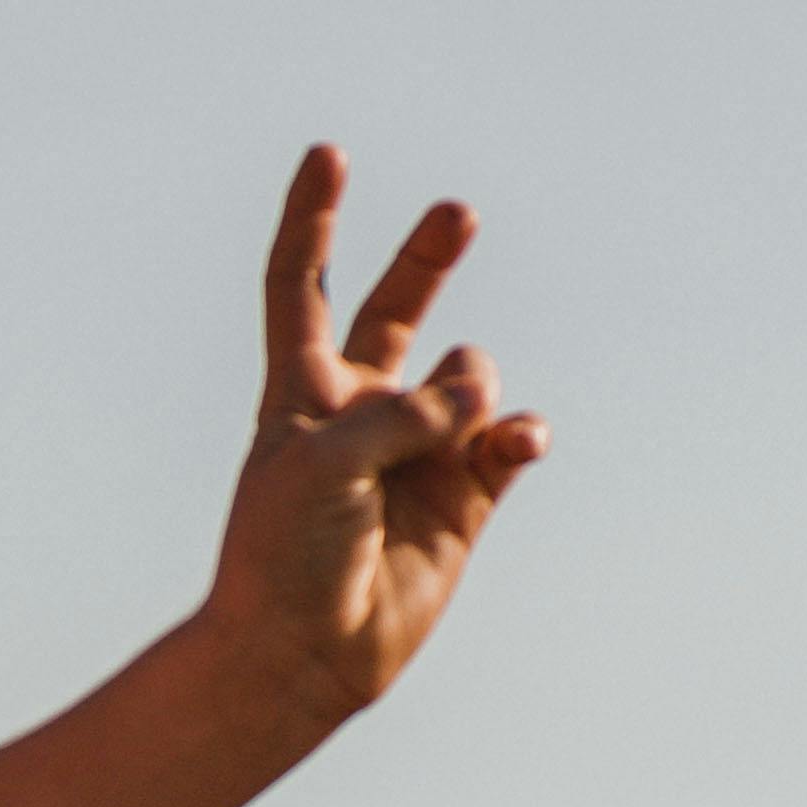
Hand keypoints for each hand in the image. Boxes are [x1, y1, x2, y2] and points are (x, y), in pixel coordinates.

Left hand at [208, 146, 553, 725]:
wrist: (303, 652)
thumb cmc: (285, 554)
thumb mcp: (321, 462)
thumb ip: (401, 411)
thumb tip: (481, 393)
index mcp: (300, 392)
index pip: (302, 286)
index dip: (313, 221)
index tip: (327, 154)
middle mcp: (360, 412)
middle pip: (394, 311)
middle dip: (425, 259)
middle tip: (458, 212)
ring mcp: (418, 451)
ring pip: (470, 381)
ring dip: (473, 391)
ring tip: (454, 432)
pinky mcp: (466, 498)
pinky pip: (510, 440)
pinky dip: (521, 431)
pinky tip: (518, 441)